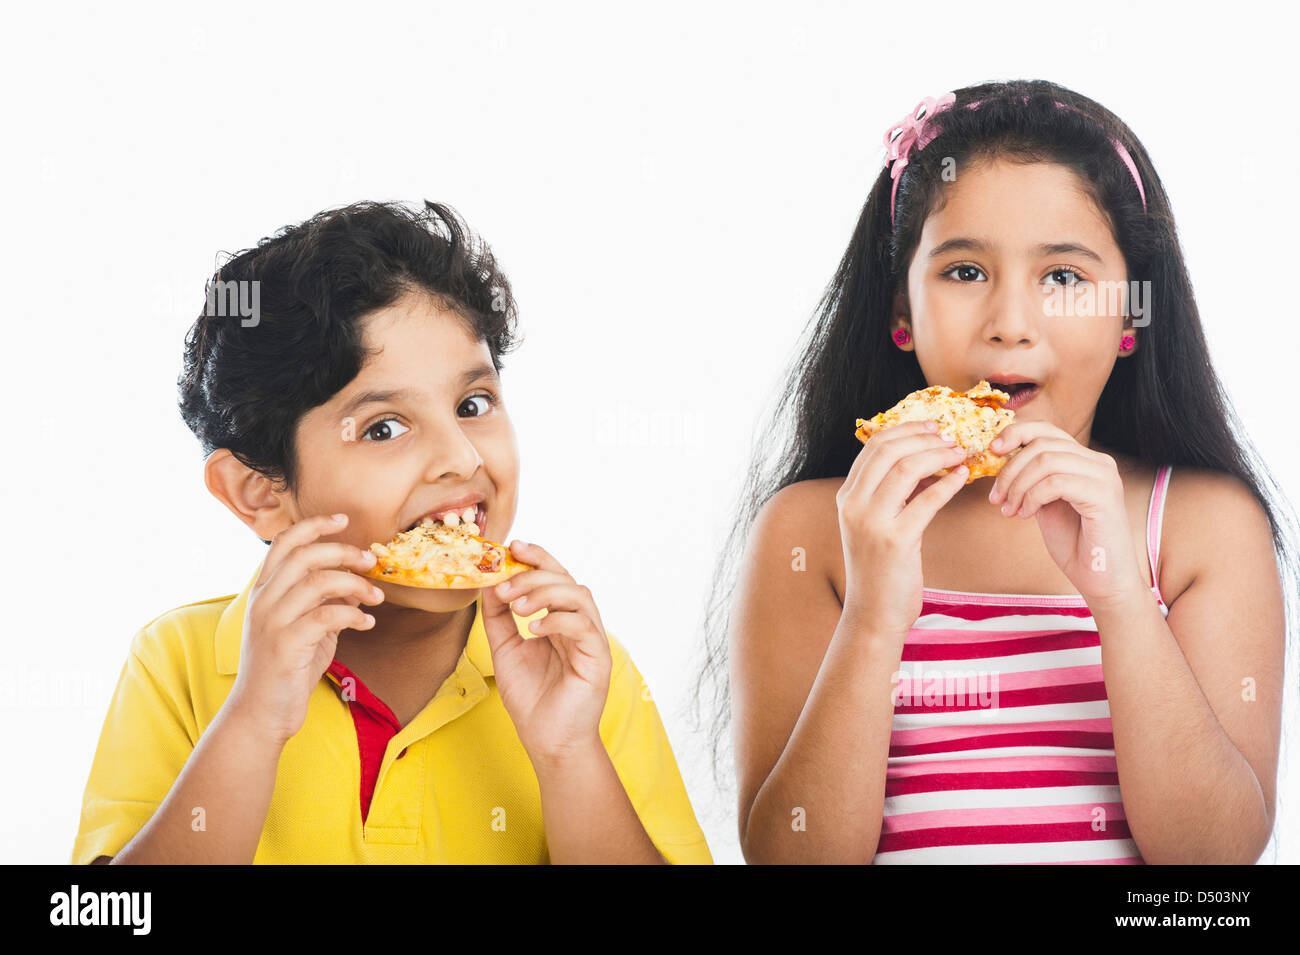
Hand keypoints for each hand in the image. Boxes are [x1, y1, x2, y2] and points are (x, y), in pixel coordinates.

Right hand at [226, 513, 384, 745]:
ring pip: (318, 582)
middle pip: (304, 555)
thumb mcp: (307, 628)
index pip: (285, 542)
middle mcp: (263, 601)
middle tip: (370, 560)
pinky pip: (327, 616)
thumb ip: (326, 603)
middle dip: (344, 551)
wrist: (261, 714)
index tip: (343, 519)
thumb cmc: (286, 669)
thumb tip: (357, 584)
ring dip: (356, 585)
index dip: (314, 525)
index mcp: (264, 592)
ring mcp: (272, 622)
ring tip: (377, 598)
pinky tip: (367, 623)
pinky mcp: (286, 645)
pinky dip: (354, 615)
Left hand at [482, 542, 611, 766]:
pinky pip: (584, 626)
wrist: (546, 741)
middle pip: (566, 579)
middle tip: (506, 583)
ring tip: (518, 606)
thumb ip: (498, 617)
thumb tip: (488, 583)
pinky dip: (558, 620)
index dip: (537, 557)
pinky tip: (535, 628)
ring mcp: (591, 640)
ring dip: (545, 592)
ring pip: (579, 596)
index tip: (512, 546)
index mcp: (560, 619)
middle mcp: (578, 624)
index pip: (554, 577)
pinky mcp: (598, 658)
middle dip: (534, 574)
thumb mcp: (505, 649)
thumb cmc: (531, 698)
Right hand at [837, 419, 970, 637]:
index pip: (873, 446)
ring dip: (938, 455)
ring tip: (960, 454)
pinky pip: (927, 500)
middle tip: (950, 436)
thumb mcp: (876, 525)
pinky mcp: (895, 541)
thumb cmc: (880, 570)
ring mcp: (871, 522)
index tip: (932, 426)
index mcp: (846, 497)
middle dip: (923, 436)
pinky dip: (948, 484)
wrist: (873, 614)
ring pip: (906, 468)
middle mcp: (853, 505)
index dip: (906, 429)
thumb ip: (890, 494)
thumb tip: (923, 460)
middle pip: (888, 450)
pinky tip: (962, 477)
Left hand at [987, 422, 1145, 604]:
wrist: (1102, 579)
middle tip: (996, 498)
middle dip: (1010, 470)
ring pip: (1046, 461)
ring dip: (1018, 486)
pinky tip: (1026, 515)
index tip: (992, 450)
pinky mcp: (1104, 496)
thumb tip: (1002, 458)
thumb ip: (1033, 479)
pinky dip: (1032, 497)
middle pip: (1042, 444)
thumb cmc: (1075, 544)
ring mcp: (1104, 477)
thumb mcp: (1045, 503)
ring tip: (1009, 510)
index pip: (1046, 430)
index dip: (1015, 433)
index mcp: (1085, 460)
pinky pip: (1055, 483)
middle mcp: (1098, 462)